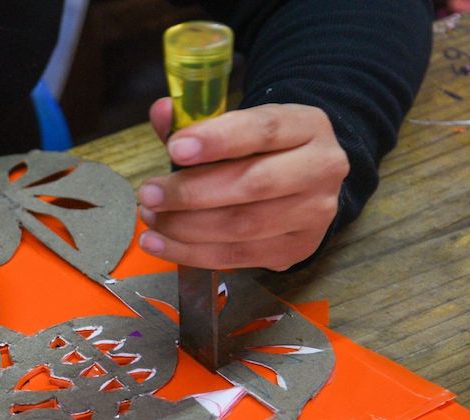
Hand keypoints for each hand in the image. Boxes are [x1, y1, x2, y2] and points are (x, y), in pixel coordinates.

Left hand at [137, 99, 348, 270]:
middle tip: (148, 194)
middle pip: (253, 184)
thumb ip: (195, 119)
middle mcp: (322, 168)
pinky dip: (190, 252)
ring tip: (150, 217)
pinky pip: (237, 256)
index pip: (264, 129)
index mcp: (307, 125)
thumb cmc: (258, 149)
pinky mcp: (298, 248)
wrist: (302, 181)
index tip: (174, 148)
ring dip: (186, 226)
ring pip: (244, 226)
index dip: (217, 140)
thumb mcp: (234, 123)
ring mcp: (315, 213)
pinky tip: (158, 243)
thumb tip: (161, 112)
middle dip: (192, 192)